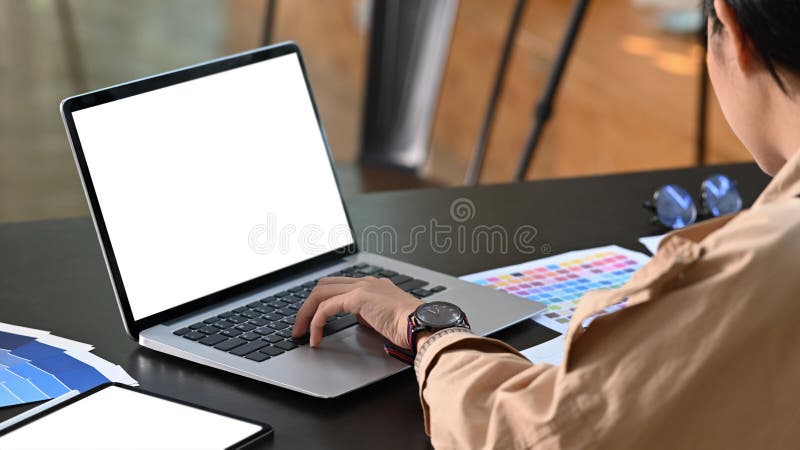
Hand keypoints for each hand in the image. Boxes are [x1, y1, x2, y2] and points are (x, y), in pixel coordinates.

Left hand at [292, 276, 422, 347]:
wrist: (423, 325)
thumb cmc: (412, 327)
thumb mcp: (386, 320)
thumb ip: (371, 316)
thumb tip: (359, 322)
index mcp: (374, 285)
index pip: (340, 286)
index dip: (322, 301)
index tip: (314, 318)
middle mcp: (367, 282)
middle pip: (325, 285)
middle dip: (308, 306)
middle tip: (300, 325)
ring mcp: (362, 287)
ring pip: (321, 293)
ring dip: (306, 313)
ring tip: (300, 332)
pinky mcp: (358, 298)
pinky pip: (326, 308)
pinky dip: (317, 323)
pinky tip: (315, 338)